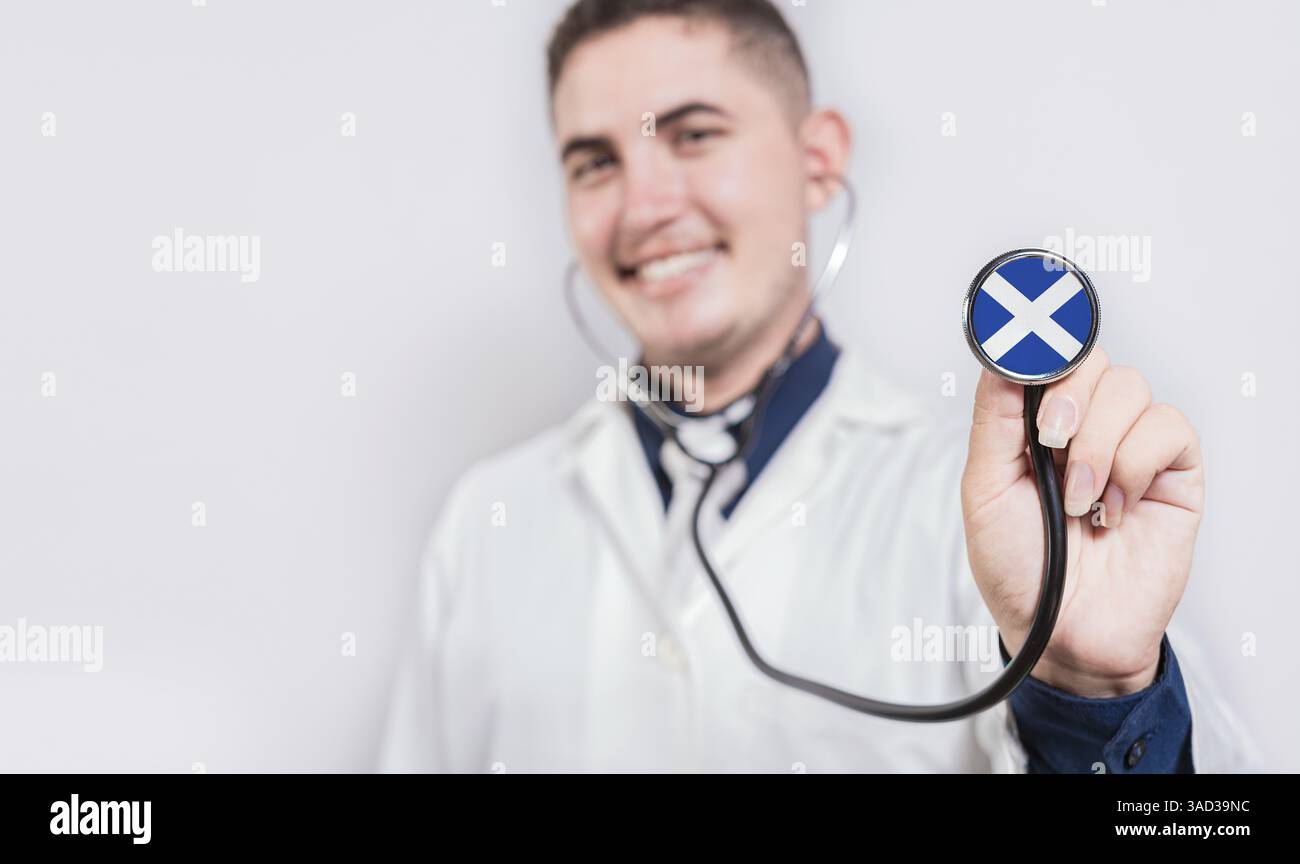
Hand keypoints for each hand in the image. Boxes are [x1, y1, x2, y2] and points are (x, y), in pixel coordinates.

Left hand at [960, 347, 1204, 696]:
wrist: (1063, 631)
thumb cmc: (1020, 567)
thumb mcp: (984, 489)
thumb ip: (995, 420)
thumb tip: (1005, 358)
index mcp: (1035, 425)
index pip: (1050, 357)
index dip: (1044, 347)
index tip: (1027, 350)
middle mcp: (1086, 427)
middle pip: (1093, 360)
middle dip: (1068, 398)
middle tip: (1050, 443)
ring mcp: (1132, 447)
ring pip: (1130, 388)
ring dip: (1097, 445)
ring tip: (1078, 500)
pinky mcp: (1174, 474)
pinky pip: (1168, 427)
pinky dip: (1134, 465)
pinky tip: (1113, 509)